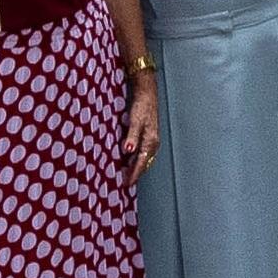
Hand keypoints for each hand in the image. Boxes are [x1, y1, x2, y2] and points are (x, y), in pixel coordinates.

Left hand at [122, 66, 162, 181]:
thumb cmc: (141, 106)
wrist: (147, 93)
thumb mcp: (135, 121)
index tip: (127, 184)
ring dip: (136, 167)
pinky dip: (137, 159)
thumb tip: (128, 152)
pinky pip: (144, 153)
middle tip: (125, 182)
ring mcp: (152, 139)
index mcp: (150, 141)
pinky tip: (130, 159)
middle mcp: (153, 143)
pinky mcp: (149, 135)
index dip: (134, 174)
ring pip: (145, 159)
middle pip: (144, 163)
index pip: (141, 163)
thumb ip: (131, 137)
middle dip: (135, 173)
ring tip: (126, 174)